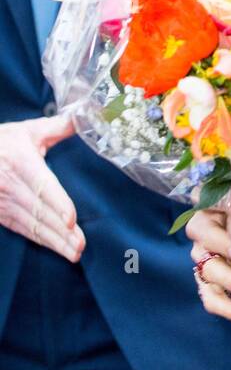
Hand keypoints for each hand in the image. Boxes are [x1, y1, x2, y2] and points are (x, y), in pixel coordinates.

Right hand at [0, 116, 85, 261]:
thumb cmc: (2, 142)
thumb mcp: (27, 131)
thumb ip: (57, 127)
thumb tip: (83, 117)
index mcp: (20, 162)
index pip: (42, 186)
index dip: (58, 204)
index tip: (72, 220)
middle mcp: (10, 184)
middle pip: (39, 212)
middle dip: (61, 232)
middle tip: (81, 245)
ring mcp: (2, 201)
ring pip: (31, 225)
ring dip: (54, 241)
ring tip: (74, 253)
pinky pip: (21, 229)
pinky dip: (40, 240)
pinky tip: (56, 248)